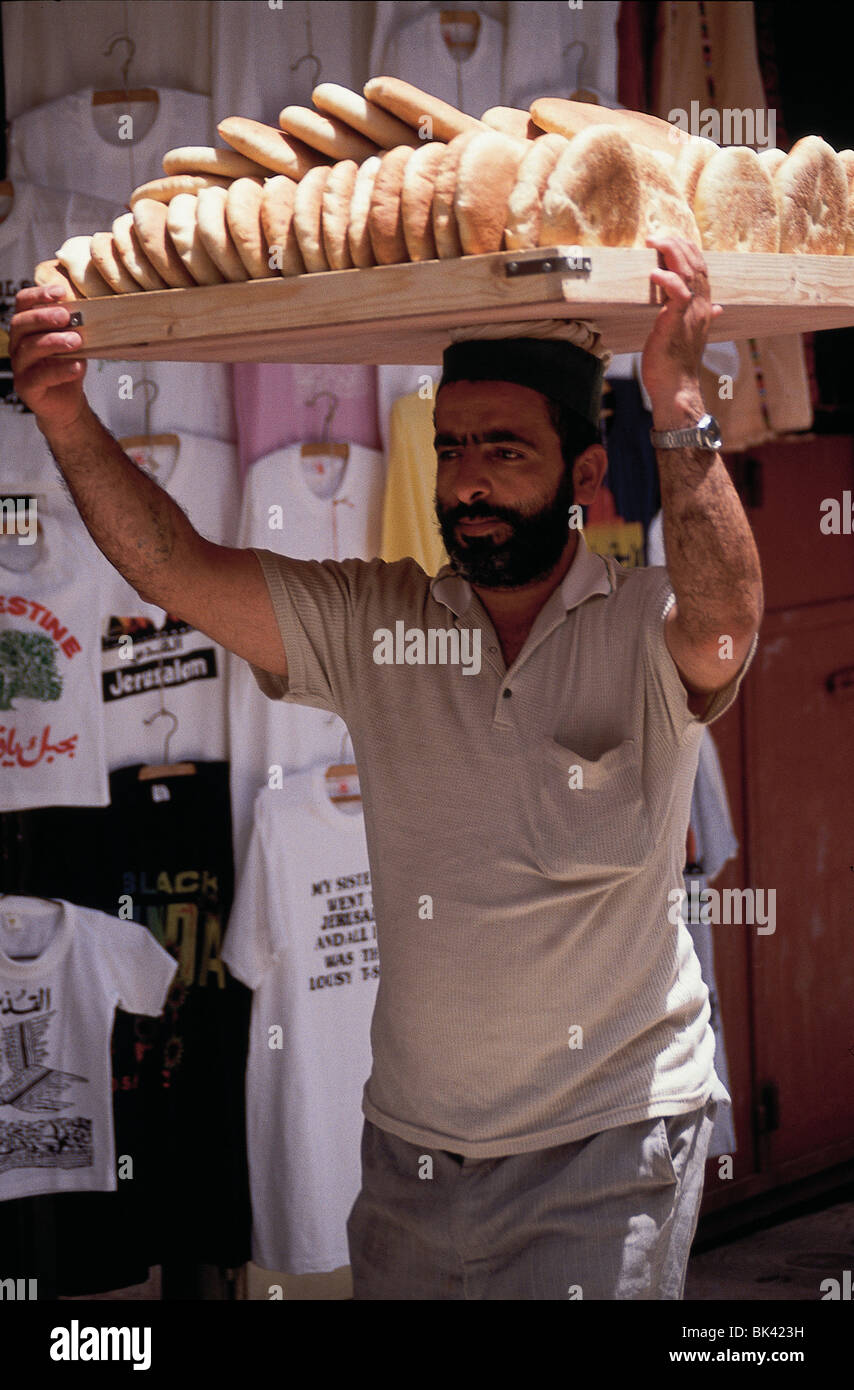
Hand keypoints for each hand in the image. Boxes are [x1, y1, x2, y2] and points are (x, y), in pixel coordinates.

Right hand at [8, 284, 87, 431]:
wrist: (67, 401)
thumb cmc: (68, 366)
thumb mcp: (74, 341)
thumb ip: (75, 327)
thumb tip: (92, 309)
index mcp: (26, 328)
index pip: (22, 303)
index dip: (37, 295)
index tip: (60, 291)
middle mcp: (17, 344)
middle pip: (21, 324)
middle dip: (43, 317)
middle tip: (67, 316)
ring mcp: (20, 366)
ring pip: (29, 349)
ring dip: (53, 341)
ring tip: (76, 340)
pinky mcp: (26, 387)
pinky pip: (39, 377)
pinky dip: (60, 370)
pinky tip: (77, 365)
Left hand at [641, 234, 723, 427]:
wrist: (676, 387)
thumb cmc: (677, 362)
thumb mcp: (690, 334)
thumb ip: (704, 317)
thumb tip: (720, 309)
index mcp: (706, 306)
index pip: (702, 268)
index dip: (688, 249)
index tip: (671, 238)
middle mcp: (703, 306)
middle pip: (696, 263)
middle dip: (678, 243)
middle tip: (658, 235)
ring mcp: (691, 313)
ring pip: (688, 271)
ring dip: (671, 252)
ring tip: (654, 241)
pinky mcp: (676, 322)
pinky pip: (677, 293)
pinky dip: (667, 279)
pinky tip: (654, 272)